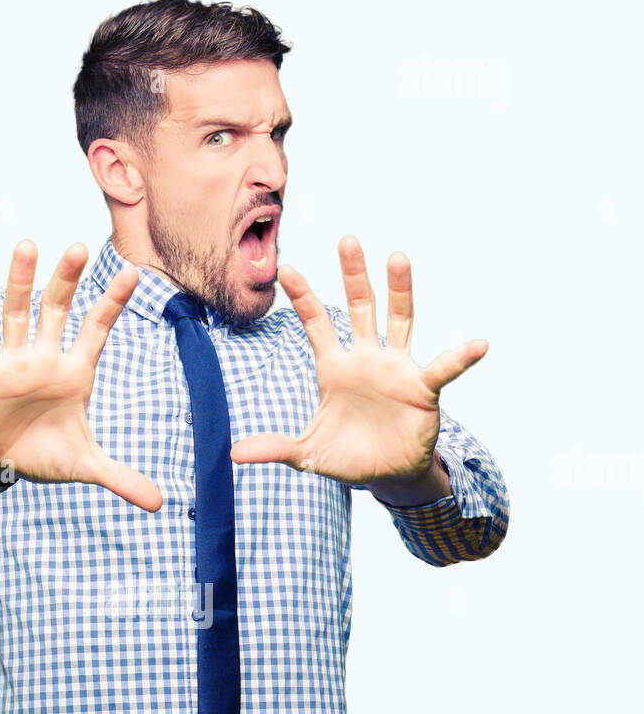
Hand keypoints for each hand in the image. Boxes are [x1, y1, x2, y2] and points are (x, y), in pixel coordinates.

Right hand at [0, 241, 161, 511]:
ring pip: (17, 315)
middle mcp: (44, 358)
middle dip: (68, 281)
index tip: (134, 273)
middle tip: (80, 247)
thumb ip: (120, 478)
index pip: (97, 330)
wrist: (0, 464)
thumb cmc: (43, 453)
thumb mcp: (84, 466)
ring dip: (21, 282)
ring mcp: (12, 363)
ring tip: (27, 245)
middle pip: (58, 311)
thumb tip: (159, 504)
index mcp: (73, 373)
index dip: (113, 304)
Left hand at [230, 236, 487, 485]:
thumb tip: (234, 454)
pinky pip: (443, 368)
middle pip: (359, 308)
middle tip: (347, 239)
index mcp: (335, 368)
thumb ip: (275, 448)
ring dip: (400, 291)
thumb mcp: (307, 455)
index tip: (285, 267)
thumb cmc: (349, 456)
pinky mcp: (422, 389)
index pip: (316, 324)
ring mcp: (396, 369)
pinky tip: (479, 344)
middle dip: (353, 276)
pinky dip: (461, 357)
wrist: (387, 474)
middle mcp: (366, 358)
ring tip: (398, 258)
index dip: (302, 297)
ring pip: (399, 321)